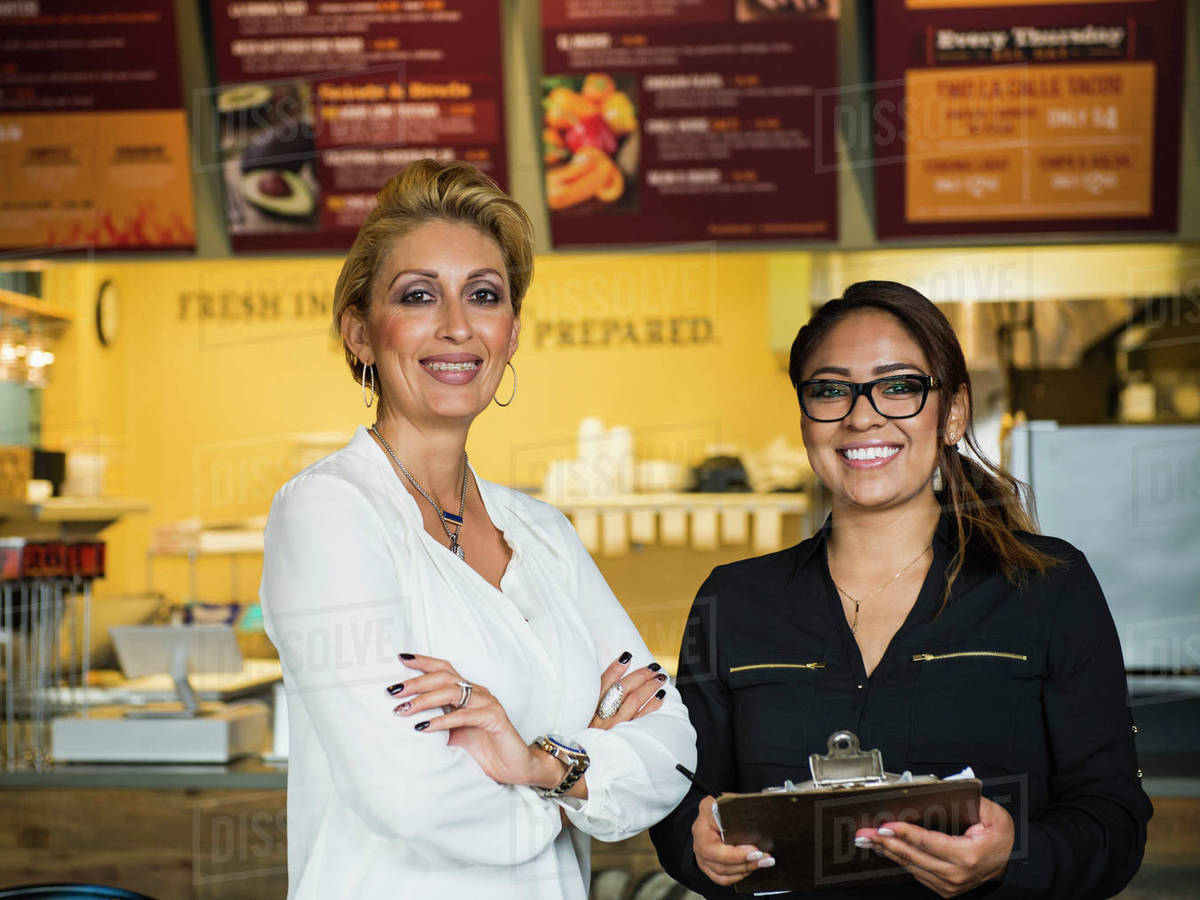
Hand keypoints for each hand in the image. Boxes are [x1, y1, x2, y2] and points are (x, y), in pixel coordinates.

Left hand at [389, 653, 544, 788]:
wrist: (516, 767)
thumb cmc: (485, 751)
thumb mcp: (454, 735)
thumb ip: (436, 723)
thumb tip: (404, 721)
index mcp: (467, 693)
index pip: (444, 669)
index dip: (424, 662)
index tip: (401, 658)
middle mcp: (477, 693)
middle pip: (443, 677)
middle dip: (416, 682)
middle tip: (393, 691)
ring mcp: (487, 703)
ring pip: (452, 692)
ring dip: (424, 700)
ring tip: (403, 709)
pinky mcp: (495, 718)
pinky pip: (464, 715)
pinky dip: (442, 720)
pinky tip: (424, 727)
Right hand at [588, 651, 667, 729]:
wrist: (583, 764)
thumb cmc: (584, 736)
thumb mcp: (582, 715)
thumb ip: (596, 698)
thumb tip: (616, 676)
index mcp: (589, 706)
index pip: (603, 682)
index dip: (615, 668)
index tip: (627, 656)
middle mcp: (601, 715)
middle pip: (622, 689)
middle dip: (639, 675)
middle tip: (652, 667)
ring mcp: (613, 726)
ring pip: (634, 701)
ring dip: (649, 687)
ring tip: (660, 678)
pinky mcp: (624, 737)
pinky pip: (641, 718)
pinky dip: (652, 706)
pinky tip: (660, 697)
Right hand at [692, 795, 774, 886]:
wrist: (713, 817)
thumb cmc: (724, 809)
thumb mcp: (730, 801)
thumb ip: (738, 806)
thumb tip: (758, 813)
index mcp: (706, 813)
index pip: (717, 827)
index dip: (735, 844)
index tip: (755, 849)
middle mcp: (699, 834)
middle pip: (718, 855)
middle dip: (744, 860)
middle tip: (763, 858)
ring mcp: (700, 852)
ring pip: (720, 869)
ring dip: (743, 869)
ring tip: (761, 863)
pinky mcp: (705, 865)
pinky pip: (720, 878)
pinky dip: (736, 876)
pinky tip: (748, 870)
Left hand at [855, 796, 1013, 897]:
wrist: (1013, 864)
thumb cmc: (1001, 839)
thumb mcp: (993, 815)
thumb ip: (972, 802)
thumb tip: (947, 790)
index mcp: (967, 855)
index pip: (928, 843)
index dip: (905, 834)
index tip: (885, 826)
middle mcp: (956, 874)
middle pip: (913, 857)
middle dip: (886, 843)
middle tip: (865, 834)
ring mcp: (949, 885)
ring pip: (911, 866)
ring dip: (888, 852)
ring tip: (868, 840)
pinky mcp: (944, 889)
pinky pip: (916, 872)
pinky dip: (900, 859)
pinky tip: (886, 849)